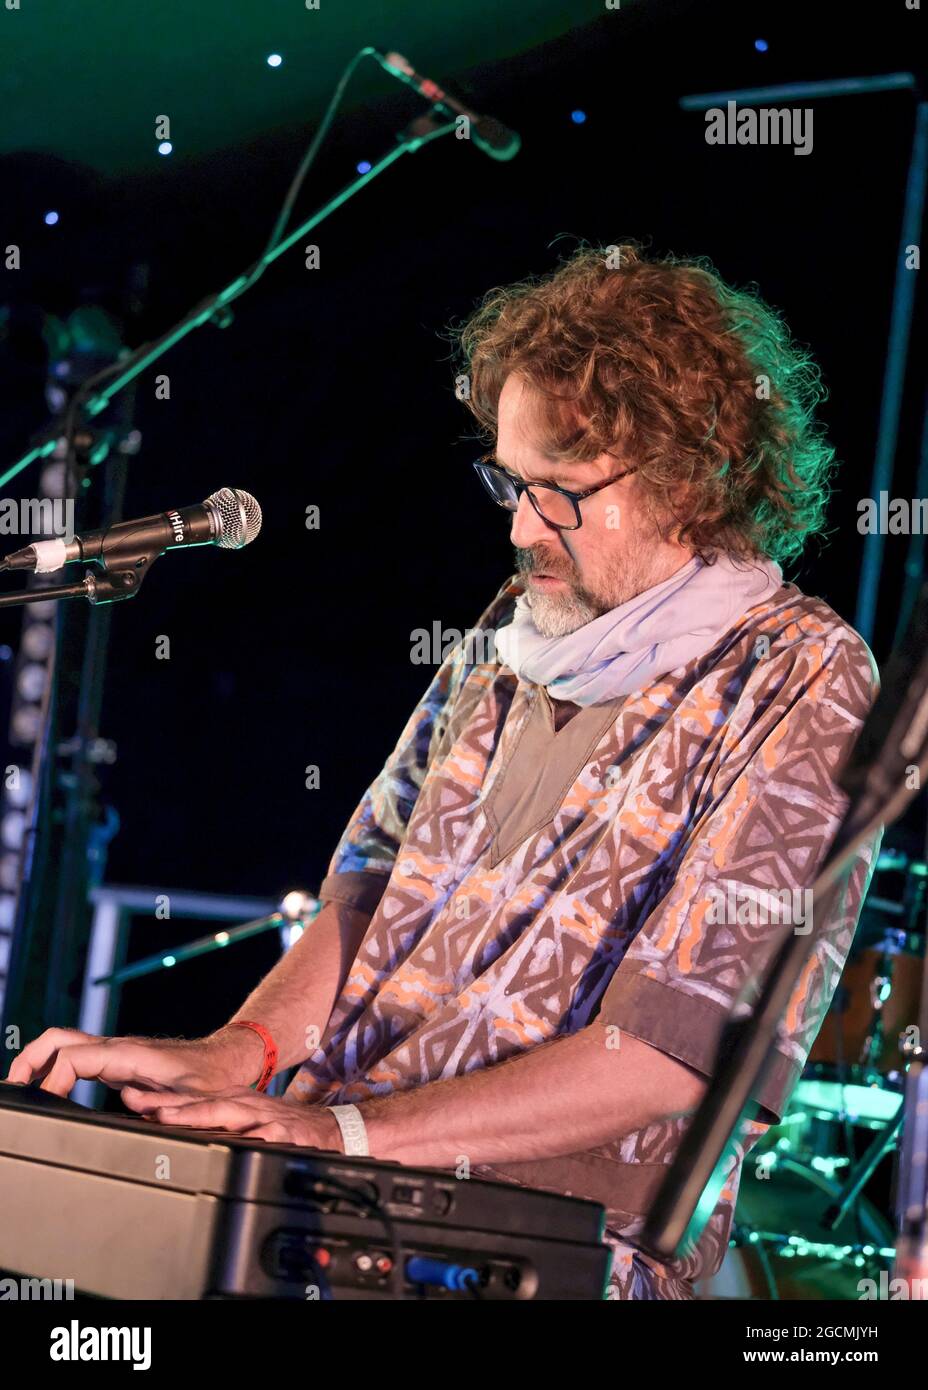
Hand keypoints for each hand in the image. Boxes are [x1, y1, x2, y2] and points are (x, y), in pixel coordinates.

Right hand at [5, 1024, 265, 1097]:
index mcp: (131, 1054)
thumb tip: (129, 1102)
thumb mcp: (198, 1097)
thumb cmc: (217, 1079)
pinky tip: (48, 1094)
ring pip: (65, 1047)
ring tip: (20, 1093)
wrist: (232, 1062)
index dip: (52, 1079)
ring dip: (37, 1064)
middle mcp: (119, 1050)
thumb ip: (169, 1103)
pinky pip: (77, 1061)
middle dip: (29, 1060)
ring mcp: (117, 1055)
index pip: (74, 1057)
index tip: (44, 1104)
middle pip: (59, 1040)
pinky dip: (54, 1071)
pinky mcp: (119, 1065)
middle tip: (13, 1091)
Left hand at [120, 1084, 341, 1147]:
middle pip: (202, 1103)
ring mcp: (264, 1118)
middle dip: (171, 1104)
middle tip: (142, 1103)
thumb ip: (214, 1125)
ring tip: (170, 1116)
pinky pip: (265, 1136)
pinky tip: (235, 1138)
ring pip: (227, 1114)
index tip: (129, 1096)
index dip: (159, 1098)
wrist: (332, 1129)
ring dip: (198, 1114)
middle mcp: (245, 1106)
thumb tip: (171, 1128)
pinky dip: (248, 1136)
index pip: (191, 1099)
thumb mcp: (246, 1122)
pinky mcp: (286, 1133)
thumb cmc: (283, 1128)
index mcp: (233, 1103)